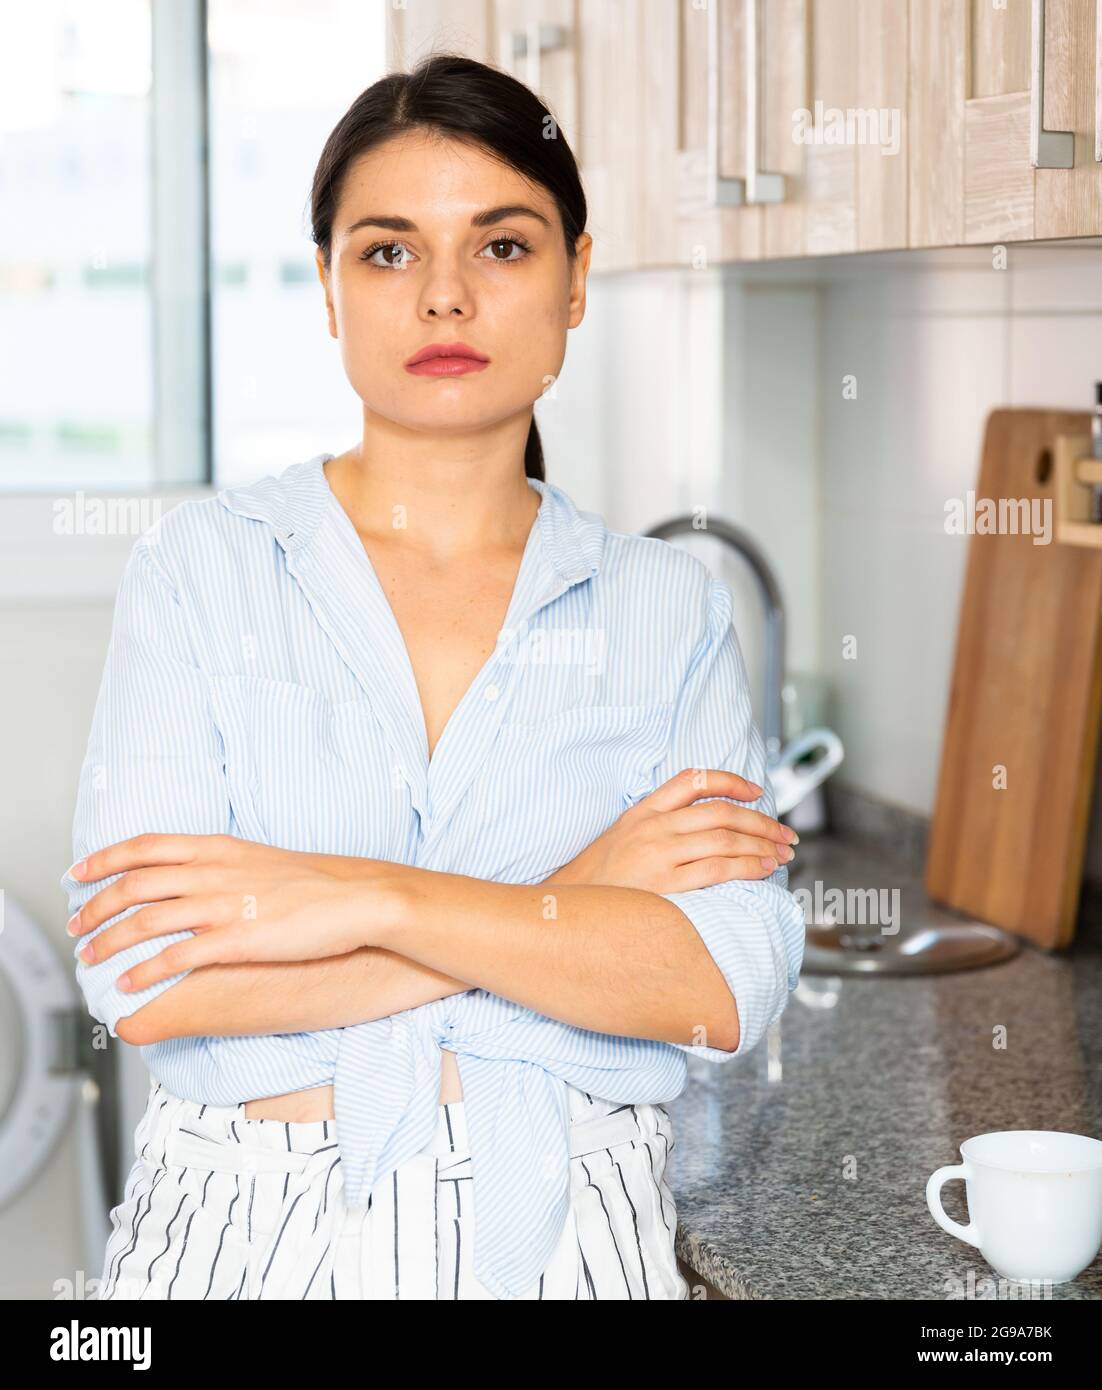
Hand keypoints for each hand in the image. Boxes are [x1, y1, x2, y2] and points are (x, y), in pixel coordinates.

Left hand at [65, 833, 403, 990]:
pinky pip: (178, 956)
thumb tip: (198, 877)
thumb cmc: (318, 884)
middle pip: (135, 884)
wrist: (359, 898)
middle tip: (77, 925)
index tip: (78, 872)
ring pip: (146, 921)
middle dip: (96, 905)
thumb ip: (225, 865)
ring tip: (91, 958)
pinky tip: (129, 984)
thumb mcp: (262, 860)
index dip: (105, 859)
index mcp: (220, 849)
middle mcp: (214, 872)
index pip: (146, 847)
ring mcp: (225, 905)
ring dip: (110, 941)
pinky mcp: (239, 939)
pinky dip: (145, 970)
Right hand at [547, 768, 796, 891]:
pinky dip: (748, 867)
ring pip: (726, 839)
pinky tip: (763, 871)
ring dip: (762, 845)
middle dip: (762, 822)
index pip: (693, 781)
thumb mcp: (621, 839)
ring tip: (781, 855)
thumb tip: (705, 829)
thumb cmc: (597, 883)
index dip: (730, 781)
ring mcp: (658, 855)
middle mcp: (652, 827)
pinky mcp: (665, 885)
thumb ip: (657, 827)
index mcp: (642, 812)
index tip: (755, 792)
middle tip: (785, 834)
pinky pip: (718, 869)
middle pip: (722, 813)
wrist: (564, 912)